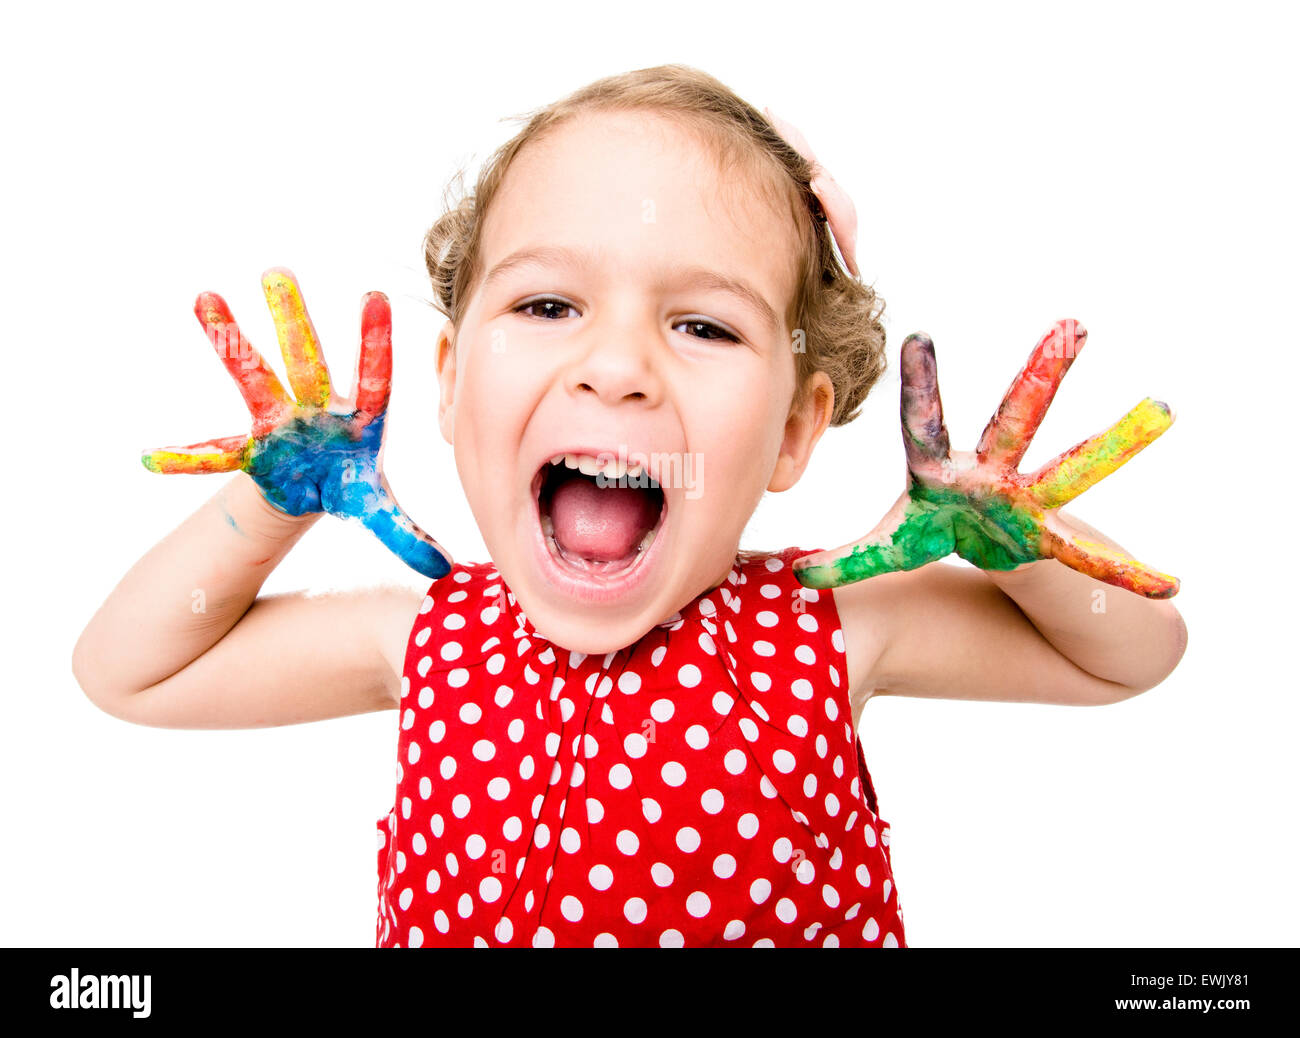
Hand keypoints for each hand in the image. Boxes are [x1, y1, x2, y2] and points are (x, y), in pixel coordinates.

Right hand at [142, 267, 452, 579]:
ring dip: (229, 339)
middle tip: (278, 272)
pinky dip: (188, 461)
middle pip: (304, 359)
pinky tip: (154, 460)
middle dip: (293, 319)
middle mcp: (315, 408)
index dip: (374, 341)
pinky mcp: (249, 447)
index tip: (375, 297)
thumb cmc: (349, 480)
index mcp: (357, 419)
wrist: (313, 487)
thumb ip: (406, 532)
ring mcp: (277, 422)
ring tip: (204, 297)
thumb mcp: (376, 506)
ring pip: (251, 375)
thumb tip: (443, 567)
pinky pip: (215, 455)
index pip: (372, 376)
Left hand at [793, 319, 1178, 598]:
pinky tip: (1168, 583)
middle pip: (1018, 419)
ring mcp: (1034, 507)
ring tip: (1164, 409)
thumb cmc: (944, 538)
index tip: (922, 337)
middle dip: (1041, 375)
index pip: (929, 425)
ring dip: (1120, 440)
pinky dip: (1127, 579)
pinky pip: (1093, 568)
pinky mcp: (1059, 548)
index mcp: (947, 474)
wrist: (994, 565)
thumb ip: (850, 562)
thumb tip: (796, 576)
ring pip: (1077, 466)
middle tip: (1072, 325)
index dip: (926, 386)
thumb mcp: (896, 550)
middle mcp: (997, 477)